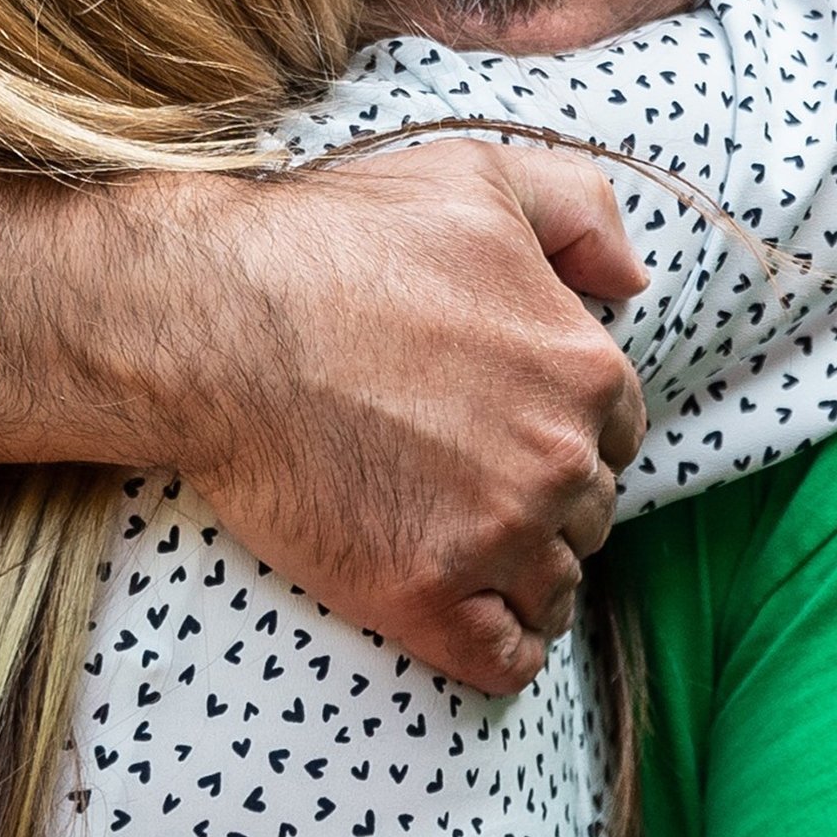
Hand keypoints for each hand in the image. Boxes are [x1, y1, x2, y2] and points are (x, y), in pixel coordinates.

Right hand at [147, 137, 647, 696]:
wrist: (206, 321)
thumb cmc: (329, 240)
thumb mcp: (473, 177)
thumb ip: (580, 209)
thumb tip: (630, 282)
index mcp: (583, 366)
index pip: (616, 432)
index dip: (562, 429)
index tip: (501, 428)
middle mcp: (557, 458)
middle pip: (589, 512)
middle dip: (541, 500)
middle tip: (457, 477)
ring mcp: (493, 533)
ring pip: (554, 587)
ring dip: (519, 575)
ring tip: (454, 547)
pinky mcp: (423, 595)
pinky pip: (506, 659)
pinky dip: (501, 647)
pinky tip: (466, 617)